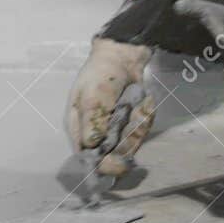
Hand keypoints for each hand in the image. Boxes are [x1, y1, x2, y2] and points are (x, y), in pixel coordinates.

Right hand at [64, 38, 157, 175]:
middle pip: (112, 156)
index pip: (87, 158)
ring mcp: (115, 131)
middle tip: (134, 120)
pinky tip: (142, 103)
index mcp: (79, 129)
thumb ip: (92, 121)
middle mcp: (96, 135)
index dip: (102, 164)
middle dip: (126, 141)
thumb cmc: (100, 75)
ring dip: (136, 126)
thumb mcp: (92, 96)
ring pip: (130, 145)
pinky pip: (141, 133)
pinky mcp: (130, 126)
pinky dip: (144, 119)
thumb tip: (92, 146)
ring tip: (137, 105)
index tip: (118, 160)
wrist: (123, 58)